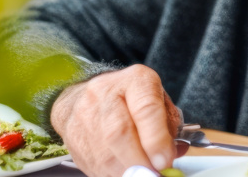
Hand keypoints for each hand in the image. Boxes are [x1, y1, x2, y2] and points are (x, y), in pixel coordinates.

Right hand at [50, 64, 184, 176]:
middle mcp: (105, 94)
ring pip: (106, 154)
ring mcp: (85, 116)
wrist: (83, 98)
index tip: (165, 159)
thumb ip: (169, 125)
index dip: (156, 139)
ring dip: (128, 171)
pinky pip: (95, 164)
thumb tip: (175, 151)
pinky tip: (124, 170)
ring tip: (142, 173)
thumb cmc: (128, 100)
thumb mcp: (156, 101)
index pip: (146, 108)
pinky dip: (114, 173)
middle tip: (155, 172)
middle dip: (141, 161)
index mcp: (135, 80)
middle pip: (120, 132)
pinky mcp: (73, 138)